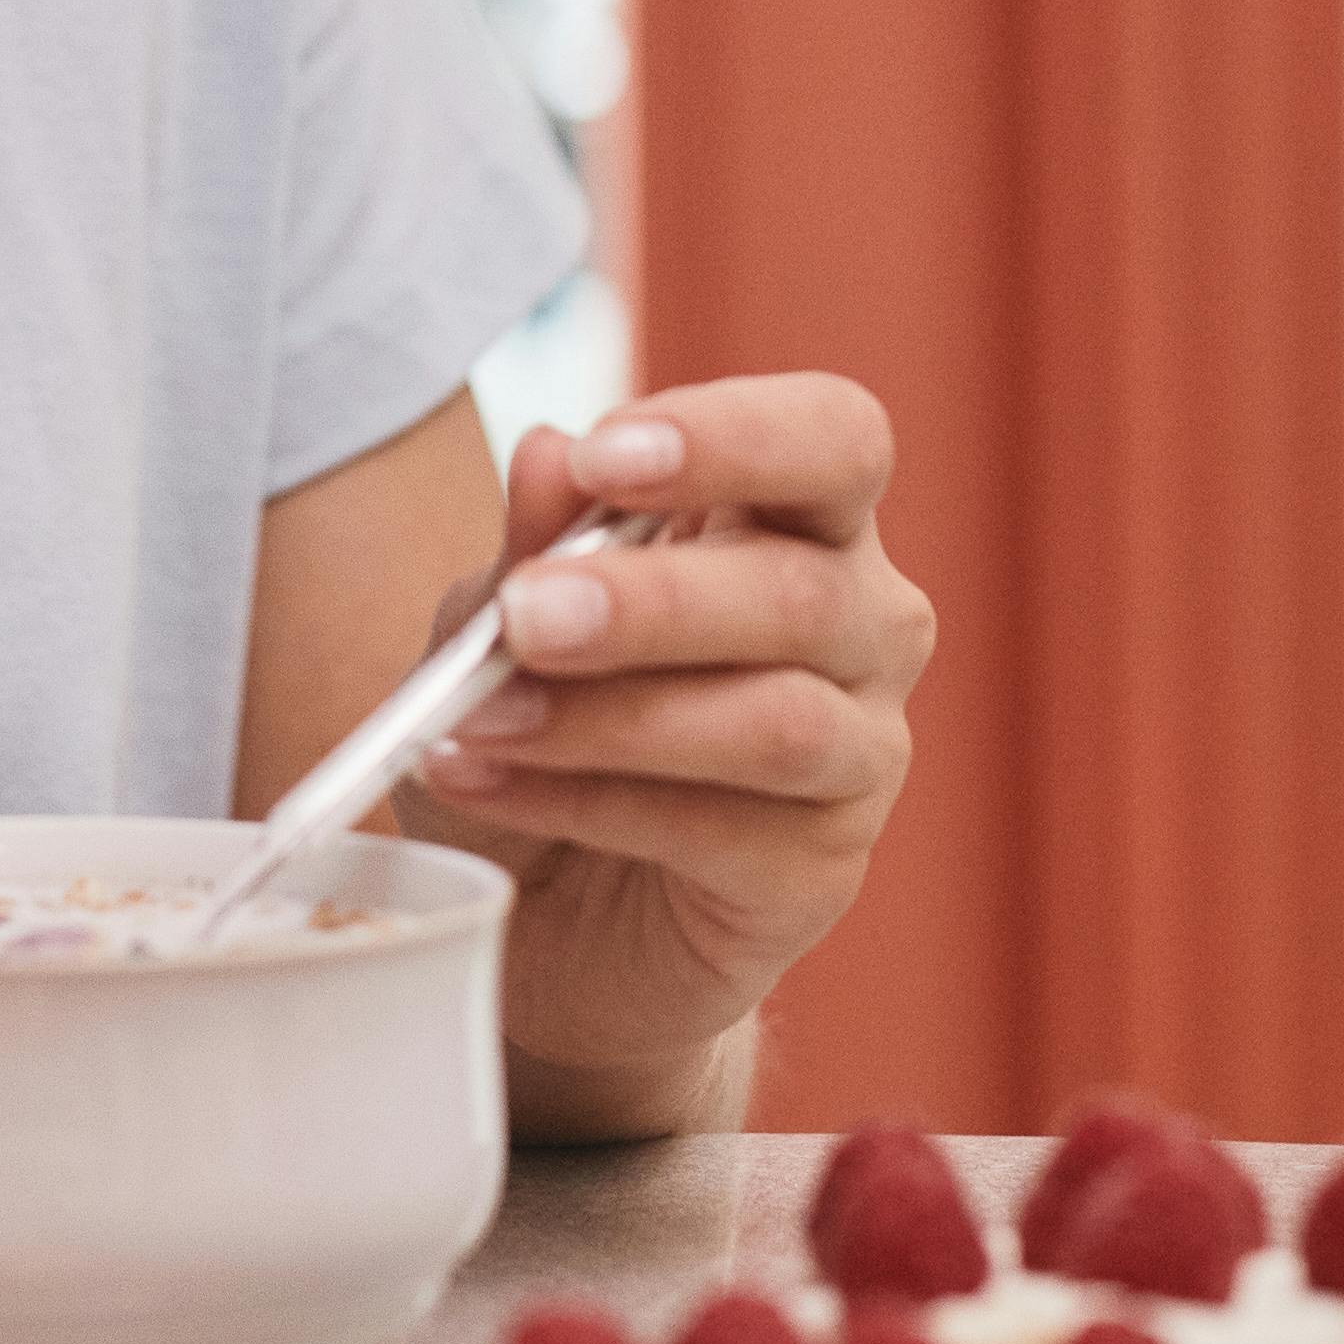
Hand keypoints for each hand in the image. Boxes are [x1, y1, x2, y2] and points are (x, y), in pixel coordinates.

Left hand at [402, 377, 929, 1122]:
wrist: (536, 906)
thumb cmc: (543, 721)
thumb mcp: (505, 617)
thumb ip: (535, 542)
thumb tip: (546, 453)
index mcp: (801, 520)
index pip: (834, 438)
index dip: (735, 437)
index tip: (603, 455)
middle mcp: (864, 626)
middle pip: (803, 591)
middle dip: (649, 601)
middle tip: (525, 616)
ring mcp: (859, 756)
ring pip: (776, 723)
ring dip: (610, 718)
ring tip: (479, 718)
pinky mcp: (820, 874)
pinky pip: (720, 832)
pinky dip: (584, 802)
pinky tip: (487, 783)